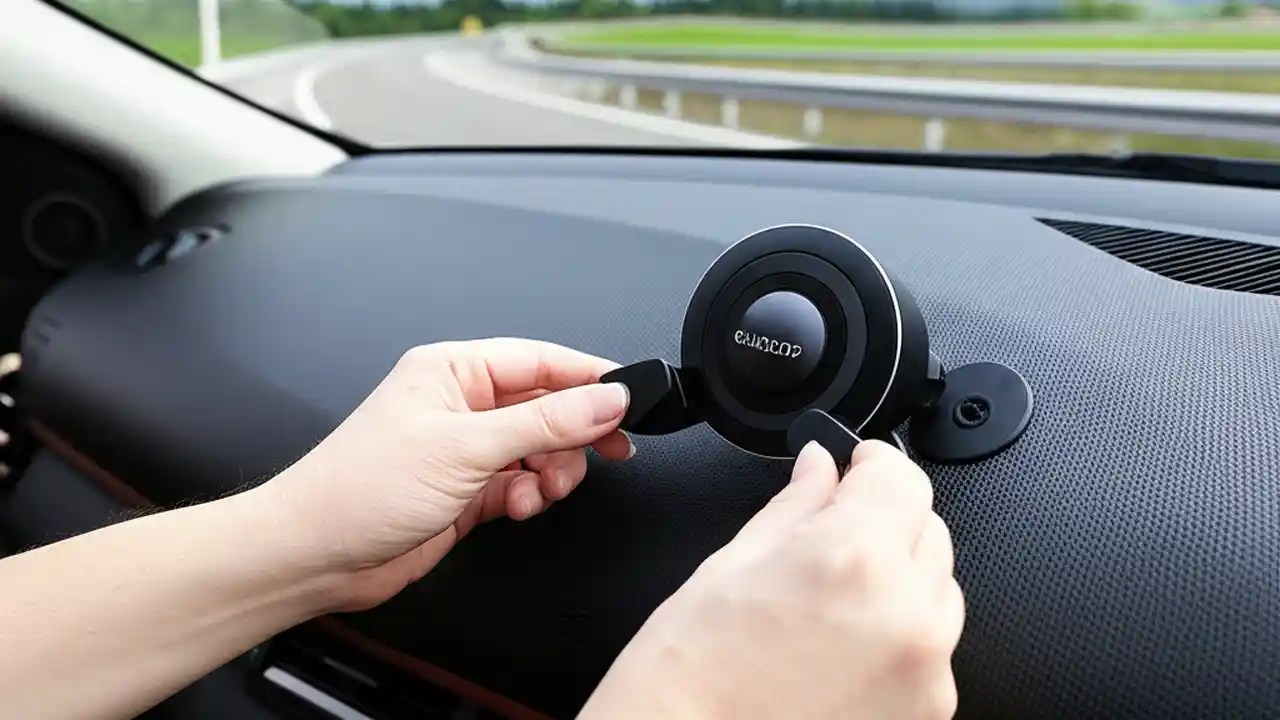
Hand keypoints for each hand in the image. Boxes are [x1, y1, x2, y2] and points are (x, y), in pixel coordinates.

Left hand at [259, 338, 632, 610]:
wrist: (314, 555)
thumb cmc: (359, 490)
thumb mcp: (466, 447)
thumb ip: (545, 423)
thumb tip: (605, 398)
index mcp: (452, 370)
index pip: (540, 360)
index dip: (589, 377)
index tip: (628, 398)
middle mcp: (460, 404)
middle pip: (546, 406)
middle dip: (575, 433)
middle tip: (607, 451)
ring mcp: (463, 448)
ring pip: (539, 448)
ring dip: (552, 471)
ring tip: (541, 489)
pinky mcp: (465, 490)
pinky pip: (521, 482)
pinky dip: (530, 496)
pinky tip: (518, 506)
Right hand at [580, 440, 963, 719]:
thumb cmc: (693, 673)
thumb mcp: (733, 562)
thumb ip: (796, 505)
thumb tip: (820, 467)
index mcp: (851, 558)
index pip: (900, 476)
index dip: (873, 462)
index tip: (856, 467)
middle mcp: (903, 613)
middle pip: (928, 527)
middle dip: (883, 521)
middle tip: (827, 541)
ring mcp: (924, 669)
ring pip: (938, 588)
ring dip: (899, 578)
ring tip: (830, 605)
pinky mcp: (928, 709)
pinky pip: (933, 647)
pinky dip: (901, 635)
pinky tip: (842, 647)